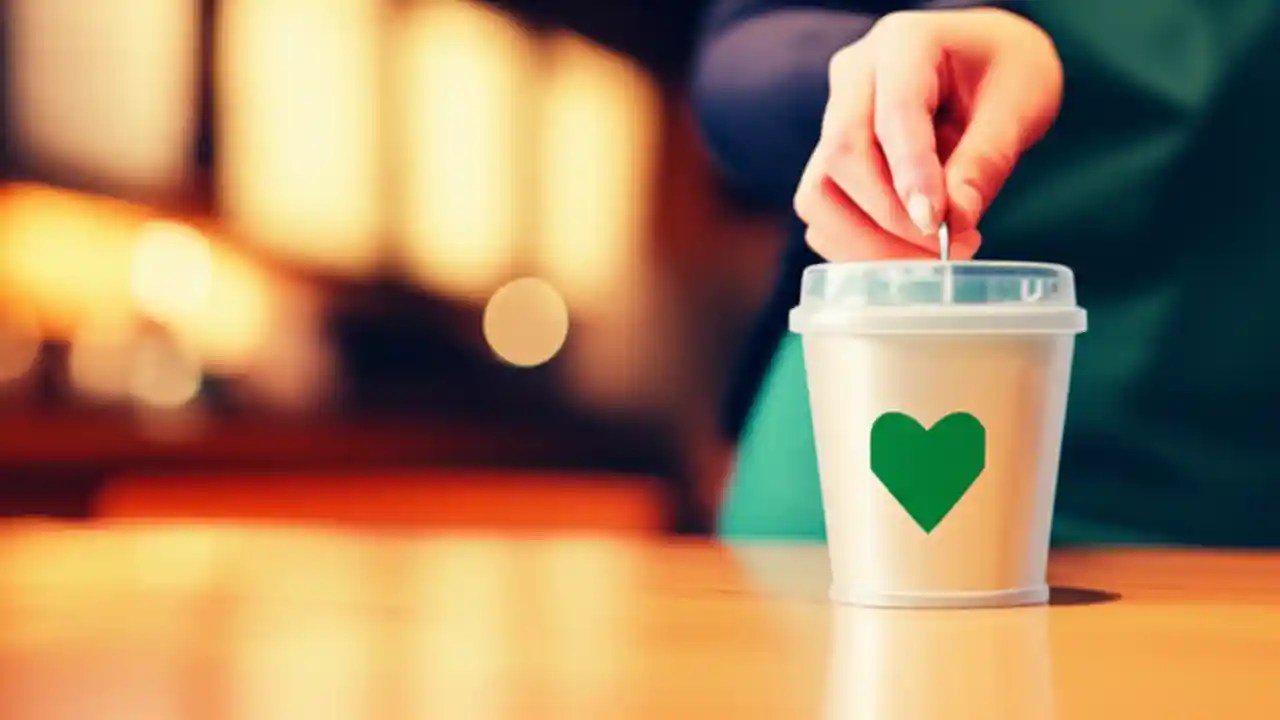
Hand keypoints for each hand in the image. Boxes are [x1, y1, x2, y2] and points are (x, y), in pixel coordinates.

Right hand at [793, 8, 1062, 260]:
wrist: (985, 64)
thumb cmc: (1007, 73)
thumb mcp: (1020, 106)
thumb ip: (986, 161)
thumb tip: (954, 222)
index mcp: (905, 43)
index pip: (893, 115)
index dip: (910, 177)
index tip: (936, 228)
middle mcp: (854, 75)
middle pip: (841, 156)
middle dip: (889, 218)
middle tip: (946, 250)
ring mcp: (834, 116)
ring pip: (818, 193)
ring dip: (865, 242)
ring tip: (928, 259)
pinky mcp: (829, 157)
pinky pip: (823, 212)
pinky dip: (856, 245)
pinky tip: (905, 252)